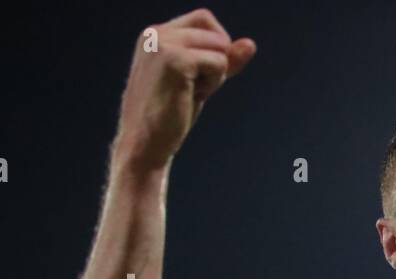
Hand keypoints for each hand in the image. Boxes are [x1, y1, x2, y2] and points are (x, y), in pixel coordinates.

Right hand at [113, 8, 256, 173]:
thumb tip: (250, 44)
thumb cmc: (170, 115)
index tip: (197, 75)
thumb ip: (223, 60)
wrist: (145, 143)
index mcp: (156, 33)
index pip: (205, 19)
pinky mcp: (174, 60)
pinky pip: (219, 63)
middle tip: (192, 87)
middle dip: (217, 63)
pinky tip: (190, 96)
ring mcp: (163, 44)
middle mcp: (156, 33)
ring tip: (188, 92)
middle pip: (216, 33)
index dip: (216, 47)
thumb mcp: (200, 80)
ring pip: (220, 47)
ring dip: (216, 75)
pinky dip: (213, 84)